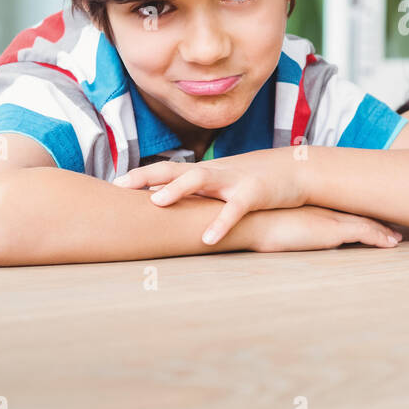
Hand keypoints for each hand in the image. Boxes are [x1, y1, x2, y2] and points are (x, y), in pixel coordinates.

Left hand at [112, 149, 306, 244]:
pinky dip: (220, 223)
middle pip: (173, 169)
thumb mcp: (224, 186)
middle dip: (145, 176)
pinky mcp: (254, 193)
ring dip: (177, 190)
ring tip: (156, 203)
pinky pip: (234, 208)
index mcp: (204, 173)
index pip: (165, 170)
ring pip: (200, 179)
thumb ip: (199, 195)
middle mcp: (213, 173)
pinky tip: (208, 239)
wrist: (296, 170)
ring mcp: (233, 180)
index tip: (112, 185)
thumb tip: (169, 207)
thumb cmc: (254, 182)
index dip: (139, 176)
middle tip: (119, 186)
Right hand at [234, 206, 402, 251]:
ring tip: (398, 237)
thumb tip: (282, 233)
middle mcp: (326, 208)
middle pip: (360, 212)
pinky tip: (392, 244)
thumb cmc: (255, 221)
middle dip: (378, 218)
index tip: (373, 216)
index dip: (360, 211)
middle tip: (395, 225)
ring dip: (384, 231)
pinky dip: (380, 238)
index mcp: (313, 205)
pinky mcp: (333, 230)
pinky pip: (364, 233)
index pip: (344, 207)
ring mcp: (331, 218)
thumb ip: (284, 223)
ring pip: (367, 223)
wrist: (251, 220)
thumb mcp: (273, 220)